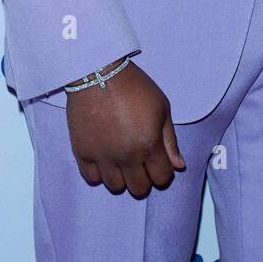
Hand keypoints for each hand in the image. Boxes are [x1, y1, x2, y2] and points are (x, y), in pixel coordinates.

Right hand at [65, 59, 184, 196]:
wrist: (98, 73)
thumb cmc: (134, 86)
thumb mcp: (162, 108)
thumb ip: (170, 140)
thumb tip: (179, 166)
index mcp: (149, 145)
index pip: (162, 179)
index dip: (163, 172)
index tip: (157, 161)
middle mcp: (127, 156)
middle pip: (139, 189)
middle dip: (143, 178)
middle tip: (139, 161)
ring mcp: (103, 157)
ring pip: (115, 187)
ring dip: (121, 177)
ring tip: (120, 159)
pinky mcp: (82, 152)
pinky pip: (92, 178)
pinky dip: (99, 172)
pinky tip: (104, 158)